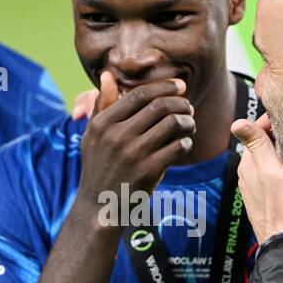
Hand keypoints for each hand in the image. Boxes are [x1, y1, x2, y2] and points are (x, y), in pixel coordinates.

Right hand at [73, 71, 193, 225]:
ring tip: (189, 124)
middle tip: (188, 107)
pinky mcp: (148, 171)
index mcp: (103, 124)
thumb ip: (102, 105)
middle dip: (181, 103)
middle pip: (160, 106)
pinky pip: (178, 147)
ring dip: (188, 121)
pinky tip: (184, 144)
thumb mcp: (93, 135)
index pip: (140, 94)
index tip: (180, 86)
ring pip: (173, 124)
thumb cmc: (98, 167)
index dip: (164, 87)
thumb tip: (108, 74)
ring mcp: (133, 154)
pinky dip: (186, 142)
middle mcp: (117, 136)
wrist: (98, 207)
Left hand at [231, 112, 282, 242]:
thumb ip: (256, 145)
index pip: (254, 133)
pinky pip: (274, 174)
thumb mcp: (270, 170)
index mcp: (248, 165)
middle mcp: (248, 175)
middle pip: (261, 146)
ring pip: (268, 160)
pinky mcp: (267, 197)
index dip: (268, 121)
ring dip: (282, 151)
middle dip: (276, 134)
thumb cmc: (281, 207)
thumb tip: (236, 122)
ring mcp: (257, 187)